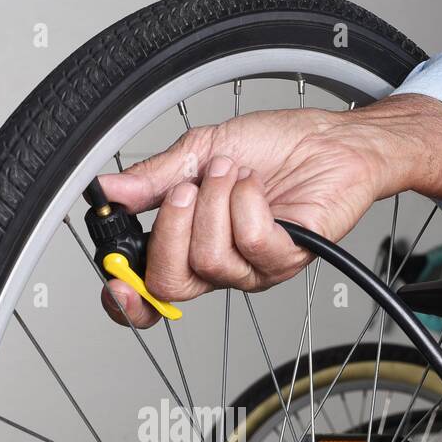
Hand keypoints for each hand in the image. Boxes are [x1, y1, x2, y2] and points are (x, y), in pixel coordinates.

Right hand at [94, 94, 441, 326]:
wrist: (331, 140)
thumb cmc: (275, 149)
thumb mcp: (199, 152)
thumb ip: (154, 178)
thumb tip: (110, 190)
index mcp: (190, 247)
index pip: (150, 297)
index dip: (127, 301)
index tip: (114, 279)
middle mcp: (221, 267)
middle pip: (170, 286)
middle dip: (169, 232)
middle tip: (185, 190)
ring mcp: (254, 269)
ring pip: (210, 259)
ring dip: (215, 201)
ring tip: (231, 171)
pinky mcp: (287, 258)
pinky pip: (251, 240)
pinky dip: (247, 200)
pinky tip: (255, 184)